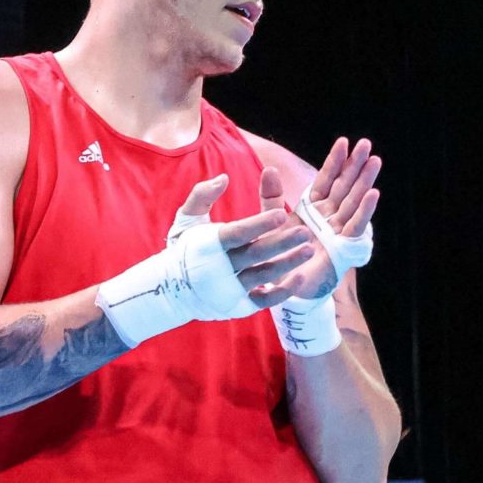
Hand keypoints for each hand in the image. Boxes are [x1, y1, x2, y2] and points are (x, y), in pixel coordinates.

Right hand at [188, 184, 313, 312]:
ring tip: (310, 251)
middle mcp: (220, 267)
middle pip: (255, 254)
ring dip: (287, 264)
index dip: (259, 225)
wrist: (173, 290)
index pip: (237, 233)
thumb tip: (224, 178)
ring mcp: (230, 287)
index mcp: (208, 243)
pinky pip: (263, 300)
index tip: (281, 214)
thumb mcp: (187, 219)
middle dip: (281, 243)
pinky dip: (281, 292)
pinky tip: (299, 277)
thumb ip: (202, 196)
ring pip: (262, 275)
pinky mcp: (239, 304)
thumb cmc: (186, 247)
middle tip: (305, 232)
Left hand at [254, 139, 379, 305]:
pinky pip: (355, 226)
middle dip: (356, 166)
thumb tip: (270, 169)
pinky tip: (373, 194)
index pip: (326, 180)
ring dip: (365, 181)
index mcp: (313, 209)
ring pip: (353, 201)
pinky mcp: (343, 248)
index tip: (344, 142)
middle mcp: (328, 218)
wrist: (284, 287)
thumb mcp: (269, 220)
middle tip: (366, 144)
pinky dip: (364, 210)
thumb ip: (270, 196)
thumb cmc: (279, 256)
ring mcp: (338, 232)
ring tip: (375, 161)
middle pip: (344, 187)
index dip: (335, 162)